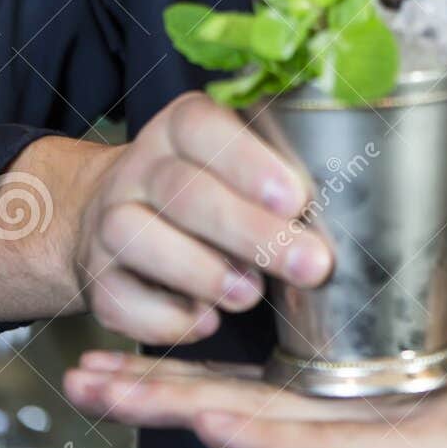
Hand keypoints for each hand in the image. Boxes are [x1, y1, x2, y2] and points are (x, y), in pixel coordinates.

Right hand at [72, 91, 331, 347]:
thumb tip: (351, 208)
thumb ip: (281, 178)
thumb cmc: (209, 190)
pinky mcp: (95, 277)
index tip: (297, 199)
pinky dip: (167, 318)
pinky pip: (119, 299)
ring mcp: (108, 221)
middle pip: (184, 192)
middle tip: (309, 264)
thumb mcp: (241, 165)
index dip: (249, 162)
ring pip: (140, 239)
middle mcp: (138, 168)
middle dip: (251, 232)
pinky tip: (207, 320)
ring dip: (204, 273)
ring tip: (252, 295)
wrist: (118, 216)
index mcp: (180, 127)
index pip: (204, 126)